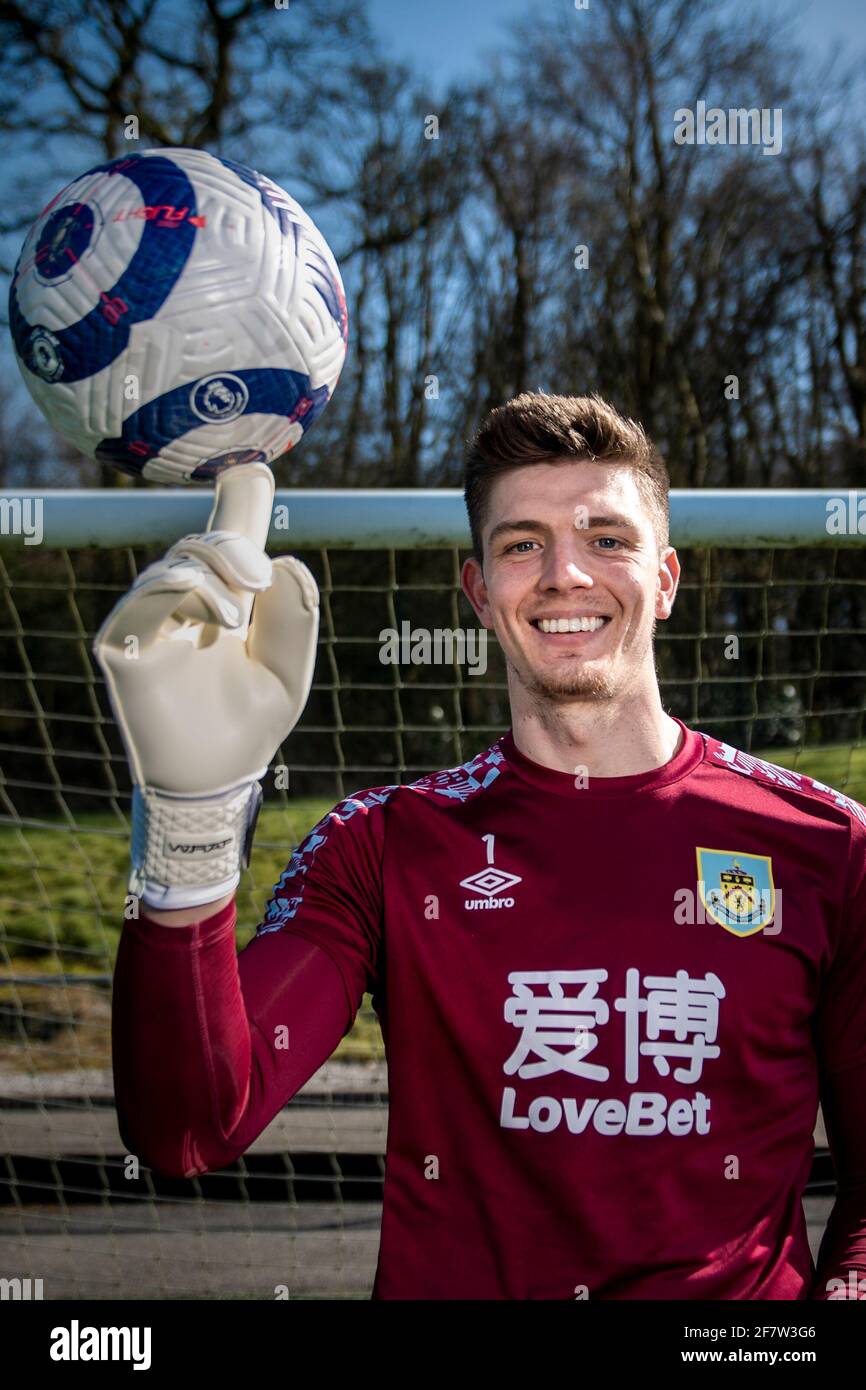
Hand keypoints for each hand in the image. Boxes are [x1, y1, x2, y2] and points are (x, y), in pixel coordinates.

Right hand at [93, 462, 318, 907]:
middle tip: (260, 578)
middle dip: (235, 545)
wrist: (219, 778)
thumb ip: (295, 616)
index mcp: (225, 598)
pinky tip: (219, 616)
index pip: (227, 535)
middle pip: (201, 542)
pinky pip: (146, 593)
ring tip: (240, 615)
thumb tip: (286, 560)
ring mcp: (150, 619)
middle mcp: (184, 601)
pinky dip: (185, 589)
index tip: (255, 462)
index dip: (238, 496)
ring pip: (175, 562)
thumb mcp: (290, 669)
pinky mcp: (123, 641)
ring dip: (215, 573)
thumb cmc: (253, 725)